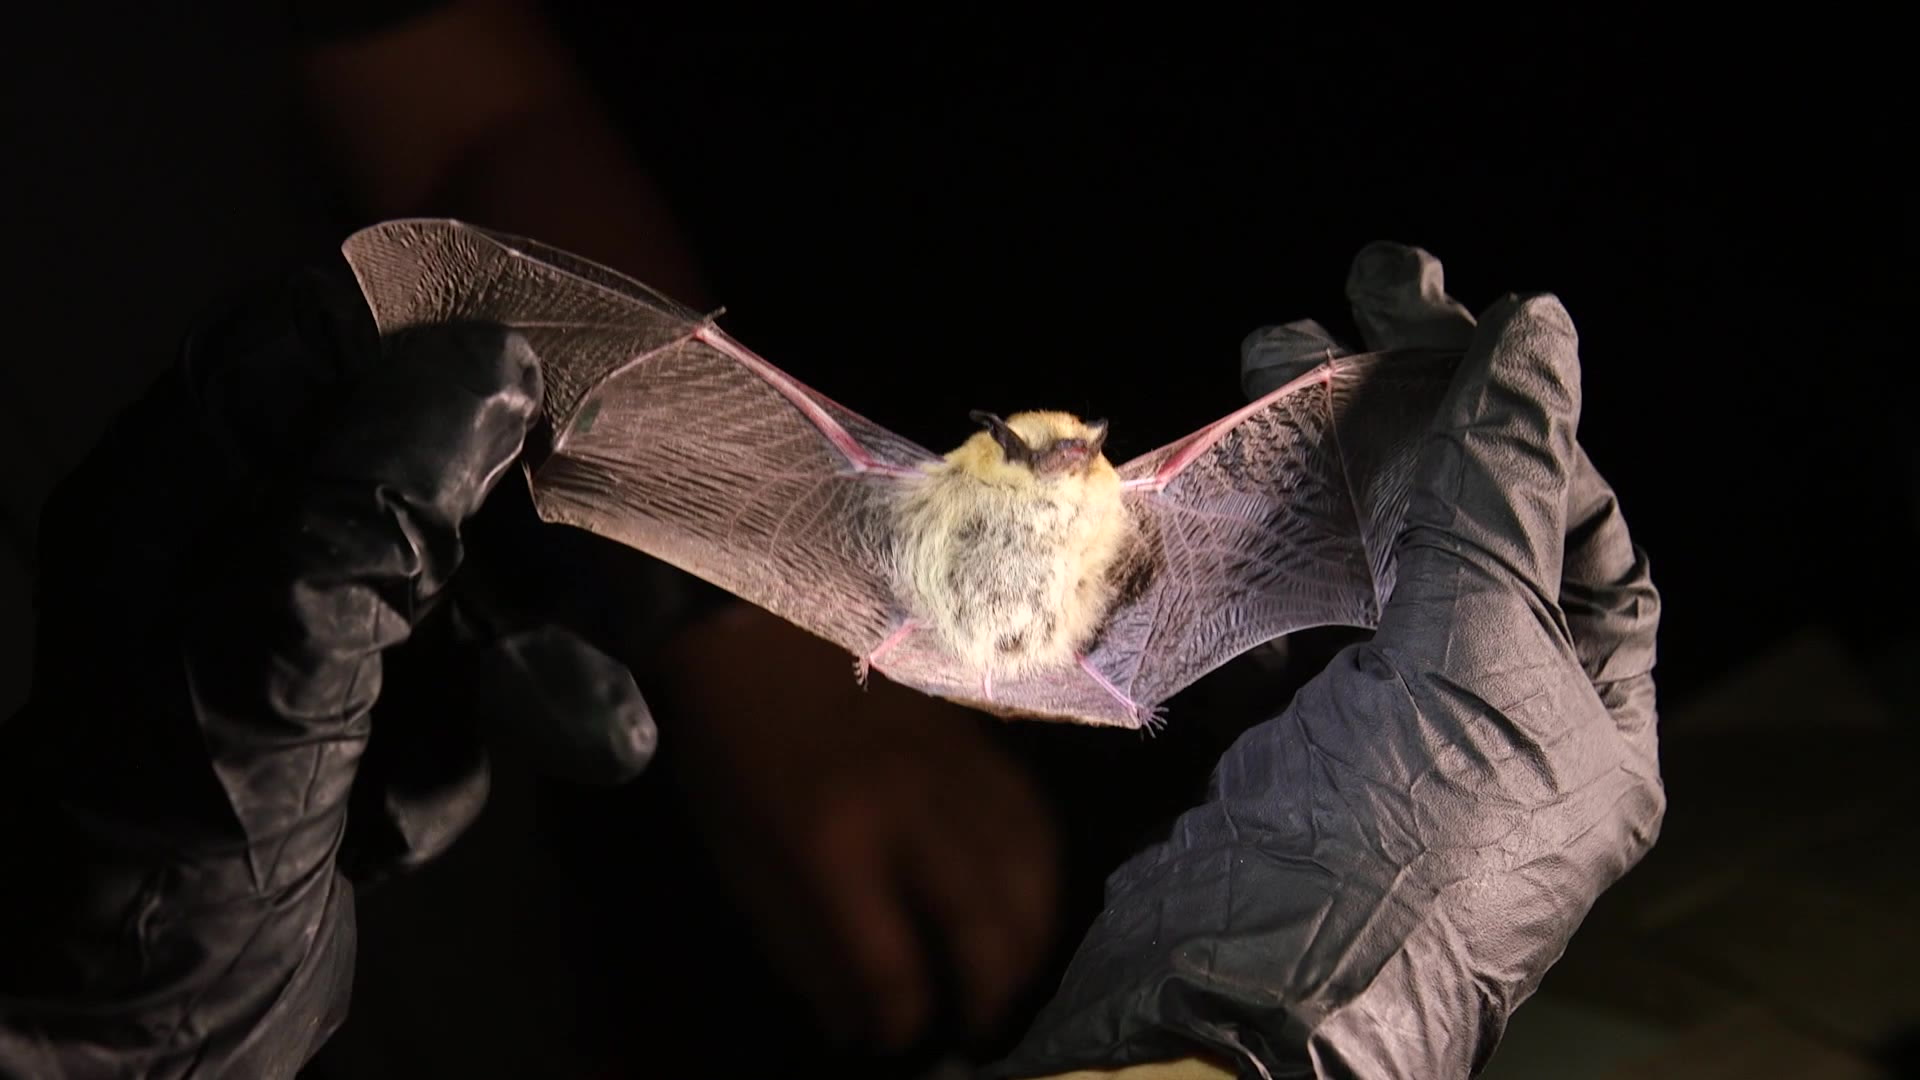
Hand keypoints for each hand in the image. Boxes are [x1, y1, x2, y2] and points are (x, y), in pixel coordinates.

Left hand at [0, 265, 654, 1077]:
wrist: (119, 1051)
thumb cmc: (157, 861)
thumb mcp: (267, 673)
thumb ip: (370, 513)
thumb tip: (486, 365)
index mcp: (185, 488)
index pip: (326, 334)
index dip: (452, 339)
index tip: (572, 384)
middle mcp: (241, 542)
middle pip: (424, 462)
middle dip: (523, 544)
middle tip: (606, 592)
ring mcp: (296, 639)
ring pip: (463, 585)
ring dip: (520, 670)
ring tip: (582, 732)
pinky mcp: (342, 725)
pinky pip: (453, 689)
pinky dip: (464, 755)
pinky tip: (407, 823)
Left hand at [652, 602, 1063, 1053]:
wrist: (757, 630)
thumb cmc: (736, 755)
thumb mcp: (742, 865)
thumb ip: (804, 951)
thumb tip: (859, 1029)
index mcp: (832, 846)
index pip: (895, 971)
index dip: (903, 1028)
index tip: (898, 1046)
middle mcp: (912, 812)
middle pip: (988, 933)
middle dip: (991, 1002)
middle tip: (978, 1035)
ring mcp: (960, 772)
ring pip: (1033, 883)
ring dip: (1032, 952)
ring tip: (1009, 986)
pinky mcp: (984, 743)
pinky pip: (1041, 827)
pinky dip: (1046, 883)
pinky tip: (1029, 913)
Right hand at [994, 243, 1664, 1076]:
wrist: (1235, 1010)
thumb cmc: (1390, 858)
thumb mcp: (1474, 662)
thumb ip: (1498, 500)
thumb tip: (1539, 342)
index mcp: (1584, 719)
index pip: (1579, 536)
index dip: (1526, 432)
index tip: (1463, 335)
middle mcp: (1488, 722)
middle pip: (1457, 531)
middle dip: (1403, 414)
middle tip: (1348, 298)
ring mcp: (1375, 736)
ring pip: (1353, 564)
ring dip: (1311, 459)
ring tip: (1267, 354)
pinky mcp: (1276, 750)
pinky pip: (1275, 626)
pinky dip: (1246, 553)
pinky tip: (1217, 487)